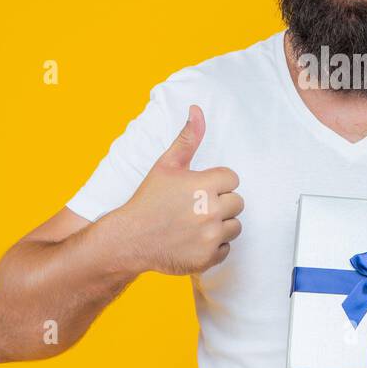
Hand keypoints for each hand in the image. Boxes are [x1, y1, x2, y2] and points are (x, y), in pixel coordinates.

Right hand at [103, 104, 242, 275]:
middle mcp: (210, 210)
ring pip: (235, 226)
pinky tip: (194, 240)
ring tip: (195, 223)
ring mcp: (210, 236)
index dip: (216, 183)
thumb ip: (187, 138)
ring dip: (220, 225)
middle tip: (196, 207)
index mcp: (203, 185)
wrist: (129, 239)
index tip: (199, 189)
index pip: (232, 179)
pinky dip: (214, 246)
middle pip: (238, 202)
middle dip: (221, 203)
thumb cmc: (148, 200)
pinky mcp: (207, 258)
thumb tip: (197, 110)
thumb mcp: (166, 165)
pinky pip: (226, 248)